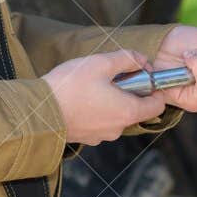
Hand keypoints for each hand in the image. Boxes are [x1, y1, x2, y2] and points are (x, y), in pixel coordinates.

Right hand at [42, 49, 170, 145]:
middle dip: (129, 92)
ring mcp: (102, 136)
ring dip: (111, 101)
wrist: (39, 111)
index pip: (158, 105)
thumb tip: (141, 60)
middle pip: (136, 109)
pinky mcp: (86, 137)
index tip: (142, 75)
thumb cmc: (70, 87)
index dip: (155, 88)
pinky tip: (81, 98)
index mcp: (127, 111)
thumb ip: (126, 58)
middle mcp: (118, 128)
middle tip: (111, 76)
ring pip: (116, 115)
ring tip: (92, 85)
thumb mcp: (100, 63)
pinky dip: (97, 110)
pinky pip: (100, 122)